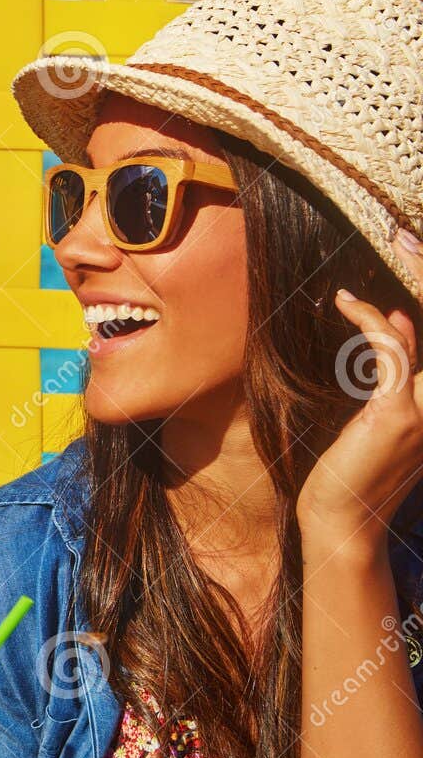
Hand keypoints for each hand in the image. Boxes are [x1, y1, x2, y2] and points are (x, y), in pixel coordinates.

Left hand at [298, 230, 422, 546]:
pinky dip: (372, 322)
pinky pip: (392, 351)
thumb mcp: (386, 408)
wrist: (342, 520)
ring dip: (415, 281)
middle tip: (406, 237)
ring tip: (393, 245)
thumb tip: (405, 318)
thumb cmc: (356, 466)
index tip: (414, 253)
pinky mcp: (398, 413)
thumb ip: (403, 366)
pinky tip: (350, 304)